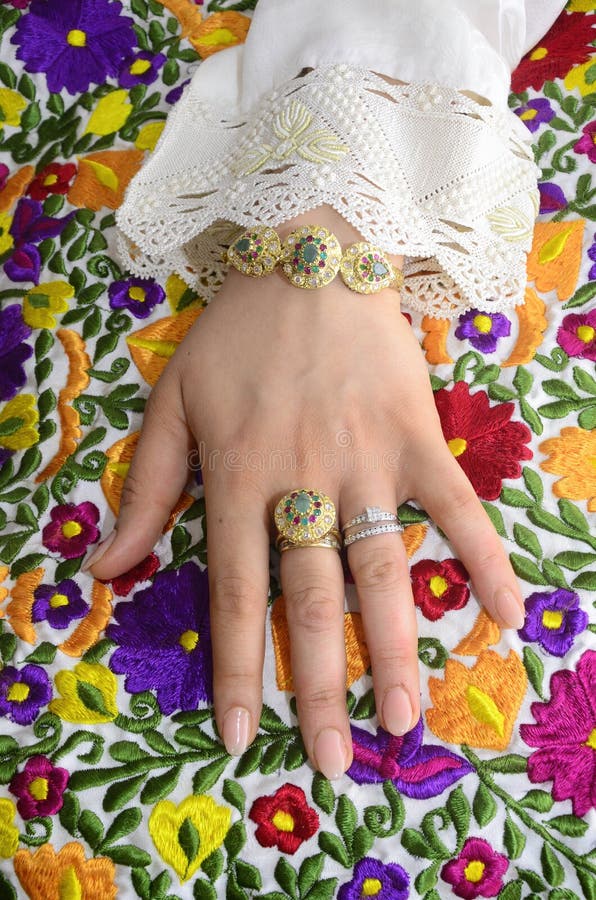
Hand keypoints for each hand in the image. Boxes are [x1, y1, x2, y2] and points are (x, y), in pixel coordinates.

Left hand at [87, 207, 524, 778]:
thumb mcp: (172, 403)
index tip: (241, 737)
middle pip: (310, 599)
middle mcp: (303, 480)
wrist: (306, 252)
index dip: (237, 669)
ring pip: (381, 568)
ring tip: (402, 720)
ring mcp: (367, 460)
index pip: (236, 593)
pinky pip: (457, 505)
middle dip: (317, 686)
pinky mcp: (418, 436)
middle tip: (331, 762)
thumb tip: (106, 569)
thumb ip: (144, 489)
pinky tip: (509, 615)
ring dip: (394, 648)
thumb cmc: (236, 335)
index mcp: (238, 477)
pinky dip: (485, 558)